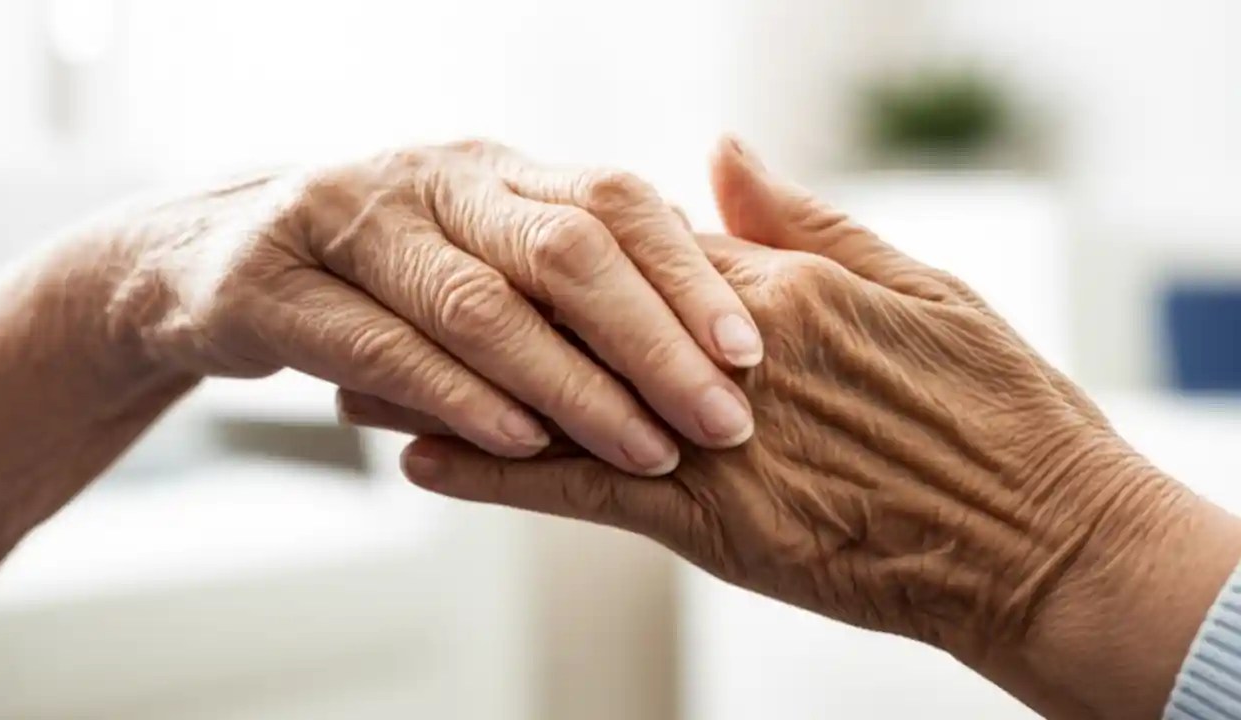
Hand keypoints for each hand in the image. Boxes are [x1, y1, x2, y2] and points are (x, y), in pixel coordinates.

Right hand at [111, 140, 762, 475]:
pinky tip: (524, 445)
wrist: (211, 260)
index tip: (751, 351)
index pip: (614, 200)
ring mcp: (348, 225)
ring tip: (648, 449)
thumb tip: (703, 299)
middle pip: (563, 247)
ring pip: (478, 303)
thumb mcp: (479, 247)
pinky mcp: (271, 287)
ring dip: (574, 386)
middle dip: (655, 339)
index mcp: (496, 168)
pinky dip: (460, 398)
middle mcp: (433, 180)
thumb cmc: (383, 270)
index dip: (687, 272)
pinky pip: (381, 347)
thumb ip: (570, 267)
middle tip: (724, 419)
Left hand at [392, 138, 1240, 718]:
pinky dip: (497, 473)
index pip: (640, 246)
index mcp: (781, 285)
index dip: (564, 245)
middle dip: (479, 301)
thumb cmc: (1000, 414)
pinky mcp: (709, 520)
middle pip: (572, 309)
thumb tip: (724, 151)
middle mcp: (730, 347)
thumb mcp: (918, 287)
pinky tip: (425, 461)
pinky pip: (579, 487)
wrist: (1046, 540)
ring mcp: (712, 432)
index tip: (498, 238)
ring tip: (363, 374)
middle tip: (393, 290)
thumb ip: (807, 221)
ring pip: (555, 393)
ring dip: (454, 383)